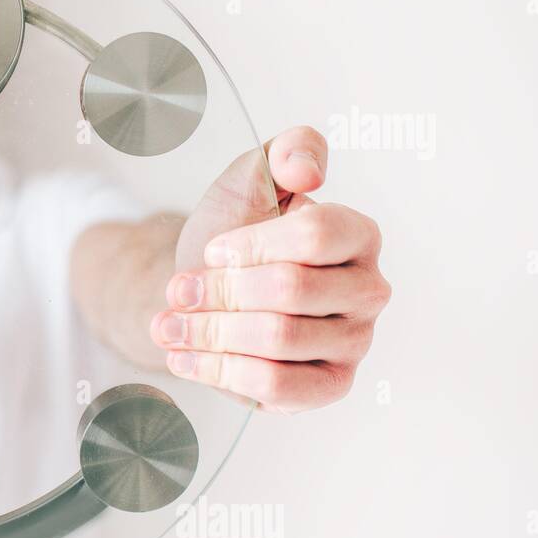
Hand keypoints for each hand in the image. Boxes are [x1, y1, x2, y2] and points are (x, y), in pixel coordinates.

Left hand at [151, 126, 389, 413]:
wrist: (205, 292)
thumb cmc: (234, 235)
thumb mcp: (250, 179)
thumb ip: (286, 151)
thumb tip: (309, 170)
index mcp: (358, 234)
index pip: (313, 234)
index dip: (250, 245)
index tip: (212, 251)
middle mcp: (367, 290)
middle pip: (290, 290)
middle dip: (219, 291)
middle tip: (178, 291)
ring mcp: (354, 343)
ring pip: (278, 340)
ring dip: (209, 332)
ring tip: (169, 325)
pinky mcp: (328, 385)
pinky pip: (278, 387)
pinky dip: (220, 371)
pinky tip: (184, 358)